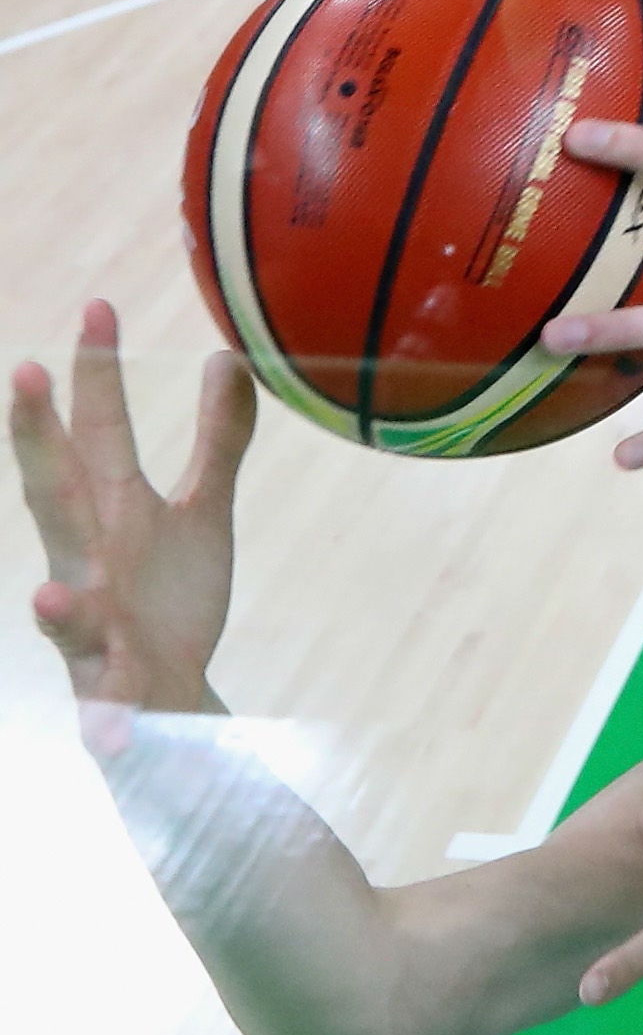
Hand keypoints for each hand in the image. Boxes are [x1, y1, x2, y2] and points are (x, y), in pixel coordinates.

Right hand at [10, 300, 256, 718]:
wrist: (170, 696)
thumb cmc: (170, 594)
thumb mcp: (201, 511)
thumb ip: (215, 442)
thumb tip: (229, 359)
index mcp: (114, 511)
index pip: (99, 433)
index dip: (95, 373)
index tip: (97, 305)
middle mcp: (92, 562)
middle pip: (56, 498)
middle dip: (37, 441)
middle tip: (20, 373)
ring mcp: (95, 631)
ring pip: (67, 617)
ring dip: (59, 611)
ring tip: (51, 598)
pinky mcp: (115, 695)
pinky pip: (107, 709)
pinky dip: (107, 719)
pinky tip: (106, 729)